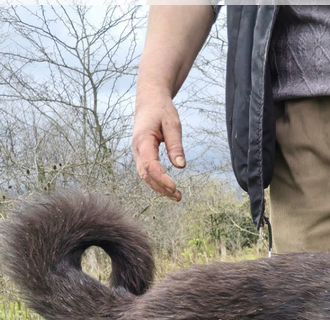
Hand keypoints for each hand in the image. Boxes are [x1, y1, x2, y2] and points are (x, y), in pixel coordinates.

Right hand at [132, 87, 185, 201]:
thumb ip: (175, 145)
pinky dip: (157, 182)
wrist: (150, 100)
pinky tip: (169, 188)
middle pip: (145, 174)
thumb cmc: (162, 110)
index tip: (175, 188)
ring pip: (145, 175)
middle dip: (161, 188)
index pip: (150, 165)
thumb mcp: (172, 124)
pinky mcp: (142, 154)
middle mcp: (137, 148)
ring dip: (159, 188)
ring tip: (177, 196)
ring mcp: (138, 152)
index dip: (161, 178)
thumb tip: (181, 166)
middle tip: (178, 196)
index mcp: (143, 139)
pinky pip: (147, 171)